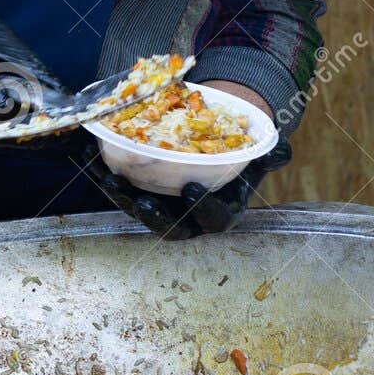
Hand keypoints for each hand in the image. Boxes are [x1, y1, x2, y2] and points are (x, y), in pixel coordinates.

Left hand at [85, 136, 292, 238]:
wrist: (213, 151)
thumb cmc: (237, 161)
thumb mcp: (256, 158)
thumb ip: (269, 156)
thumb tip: (284, 150)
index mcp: (220, 213)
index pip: (213, 220)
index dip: (202, 209)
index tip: (192, 189)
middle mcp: (188, 218)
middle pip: (169, 224)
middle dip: (152, 214)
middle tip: (140, 198)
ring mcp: (161, 207)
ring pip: (138, 208)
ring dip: (121, 195)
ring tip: (110, 178)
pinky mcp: (139, 192)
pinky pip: (120, 186)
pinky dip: (103, 172)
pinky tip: (89, 153)